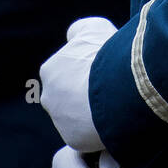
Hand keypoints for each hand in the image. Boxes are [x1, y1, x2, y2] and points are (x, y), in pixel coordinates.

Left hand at [39, 17, 115, 152]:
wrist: (116, 91)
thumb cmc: (106, 57)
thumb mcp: (94, 28)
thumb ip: (81, 31)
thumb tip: (75, 36)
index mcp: (51, 70)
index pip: (67, 68)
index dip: (87, 67)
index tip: (103, 67)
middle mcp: (49, 96)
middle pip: (70, 94)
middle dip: (87, 91)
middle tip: (113, 86)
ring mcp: (60, 121)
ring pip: (78, 115)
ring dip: (93, 111)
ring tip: (118, 103)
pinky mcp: (73, 139)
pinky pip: (88, 133)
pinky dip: (100, 128)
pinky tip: (116, 119)